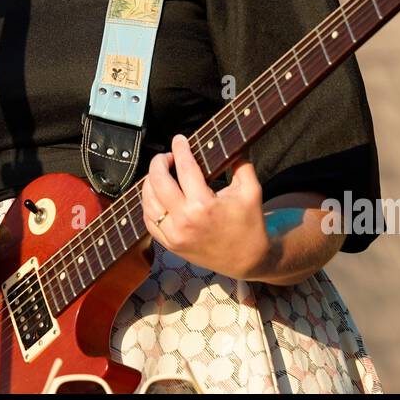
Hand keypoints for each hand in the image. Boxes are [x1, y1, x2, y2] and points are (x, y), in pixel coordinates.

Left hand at [142, 134, 270, 279]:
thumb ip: (240, 163)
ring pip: (148, 200)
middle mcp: (184, 220)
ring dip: (150, 181)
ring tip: (161, 173)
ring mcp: (174, 235)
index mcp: (204, 205)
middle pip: (158, 181)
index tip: (179, 139)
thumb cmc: (249, 224)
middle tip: (167, 156)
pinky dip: (149, 204)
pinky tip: (157, 194)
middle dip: (159, 162)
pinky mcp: (170, 244)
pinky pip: (149, 220)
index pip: (184, 167)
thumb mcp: (251, 190)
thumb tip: (232, 143)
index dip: (180, 148)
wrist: (247, 260)